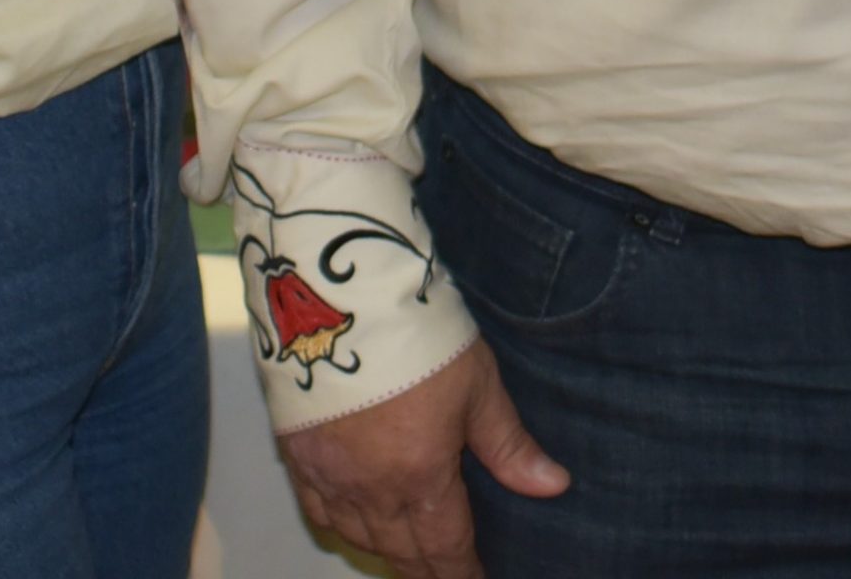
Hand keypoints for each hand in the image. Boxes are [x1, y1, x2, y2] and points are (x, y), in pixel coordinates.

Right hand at [278, 341, 566, 578]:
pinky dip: (341, 528)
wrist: (342, 300)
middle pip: (402, 551)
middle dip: (426, 572)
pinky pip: (319, 513)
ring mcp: (330, 477)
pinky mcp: (298, 456)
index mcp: (421, 477)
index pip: (446, 547)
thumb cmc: (418, 334)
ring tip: (409, 558)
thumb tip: (553, 486)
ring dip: (387, 553)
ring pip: (360, 538)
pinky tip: (354, 526)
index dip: (462, 573)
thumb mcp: (478, 384)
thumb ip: (509, 444)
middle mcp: (372, 490)